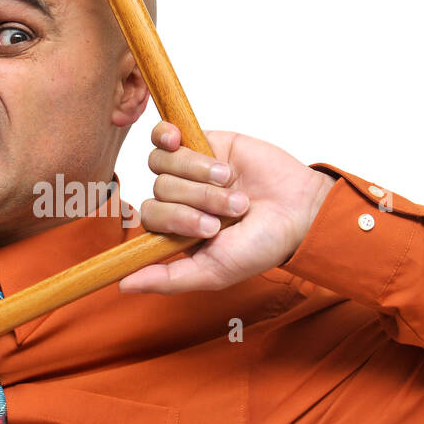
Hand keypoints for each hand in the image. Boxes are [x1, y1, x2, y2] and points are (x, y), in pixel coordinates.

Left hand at [117, 121, 336, 293]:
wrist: (299, 207)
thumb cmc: (260, 245)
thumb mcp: (215, 271)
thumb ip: (169, 279)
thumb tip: (124, 286)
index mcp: (175, 232)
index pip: (149, 220)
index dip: (175, 220)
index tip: (209, 229)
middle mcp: (177, 201)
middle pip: (158, 192)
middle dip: (196, 201)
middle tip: (232, 211)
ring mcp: (186, 171)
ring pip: (162, 166)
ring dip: (200, 175)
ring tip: (232, 184)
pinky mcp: (200, 142)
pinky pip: (164, 138)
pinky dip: (166, 137)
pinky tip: (177, 139)